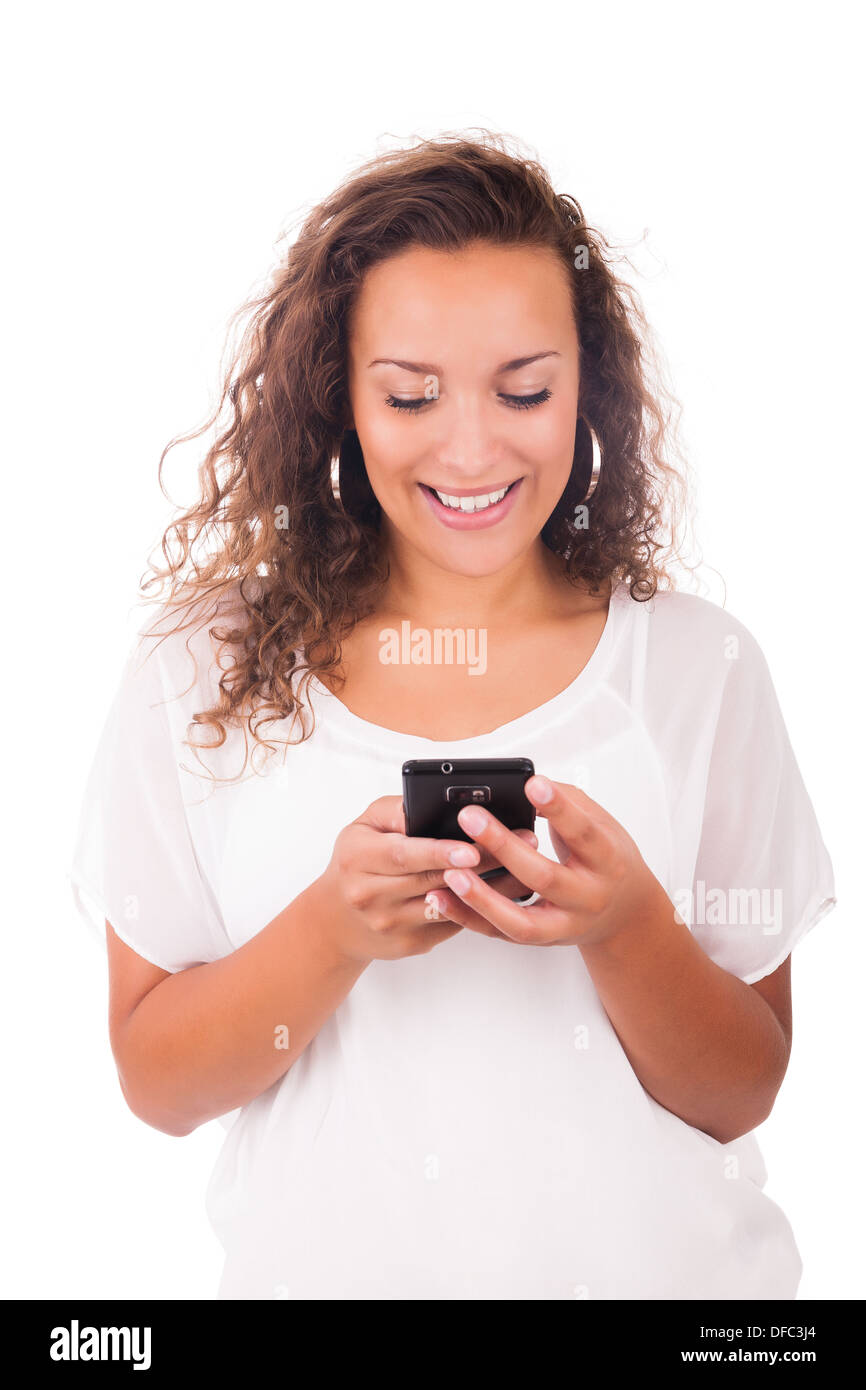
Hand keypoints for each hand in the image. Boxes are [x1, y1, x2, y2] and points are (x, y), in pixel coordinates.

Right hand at [315, 795, 537, 962]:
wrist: (335, 920)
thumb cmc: (356, 861)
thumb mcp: (364, 826)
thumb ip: (397, 811)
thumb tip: (433, 805)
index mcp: (359, 859)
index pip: (404, 855)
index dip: (440, 852)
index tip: (473, 848)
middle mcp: (372, 895)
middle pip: (434, 879)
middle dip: (482, 862)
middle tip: (521, 842)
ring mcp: (392, 924)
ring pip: (450, 906)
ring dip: (492, 888)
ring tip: (526, 867)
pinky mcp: (411, 944)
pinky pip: (453, 924)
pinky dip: (481, 907)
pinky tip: (508, 891)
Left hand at [427, 775, 663, 947]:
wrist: (625, 911)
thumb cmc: (605, 857)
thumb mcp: (601, 824)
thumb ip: (565, 803)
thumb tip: (521, 785)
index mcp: (608, 860)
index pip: (583, 832)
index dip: (558, 807)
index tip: (531, 782)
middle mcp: (589, 897)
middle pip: (545, 876)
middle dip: (504, 847)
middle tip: (469, 817)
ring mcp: (565, 924)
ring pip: (521, 921)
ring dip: (482, 897)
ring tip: (451, 872)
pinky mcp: (542, 939)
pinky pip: (500, 934)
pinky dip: (468, 917)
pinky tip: (441, 897)